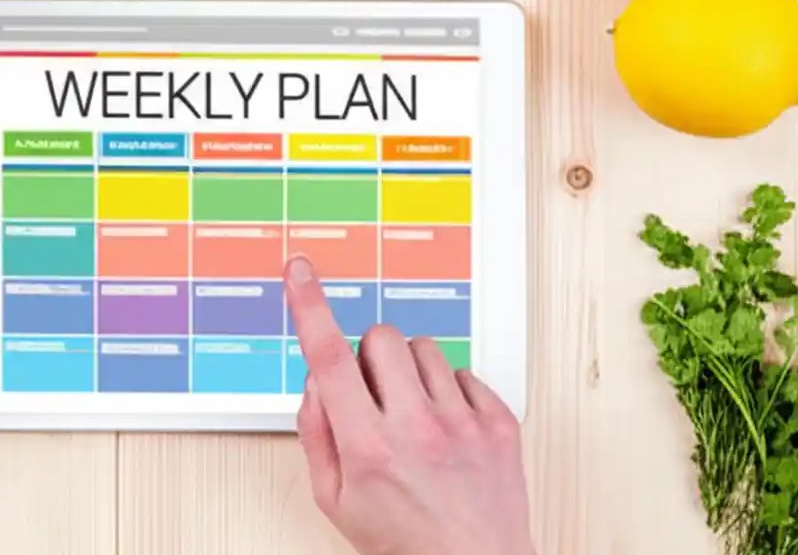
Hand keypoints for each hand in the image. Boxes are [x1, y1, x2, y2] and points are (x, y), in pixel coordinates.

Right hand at [283, 255, 534, 554]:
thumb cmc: (405, 545)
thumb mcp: (336, 501)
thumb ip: (316, 434)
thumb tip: (317, 383)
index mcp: (367, 447)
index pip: (328, 358)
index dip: (309, 305)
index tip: (299, 271)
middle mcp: (416, 428)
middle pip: (379, 338)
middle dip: (367, 355)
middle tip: (372, 393)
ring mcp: (462, 422)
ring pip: (422, 347)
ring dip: (408, 369)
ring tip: (411, 412)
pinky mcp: (498, 421)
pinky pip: (463, 371)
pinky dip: (447, 390)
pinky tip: (444, 425)